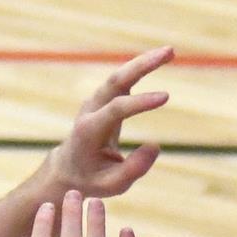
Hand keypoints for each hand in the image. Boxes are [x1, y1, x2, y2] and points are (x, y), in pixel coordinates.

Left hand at [45, 48, 169, 197]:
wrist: (67, 169)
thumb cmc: (90, 179)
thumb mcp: (111, 185)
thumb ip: (133, 169)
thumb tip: (155, 146)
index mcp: (89, 131)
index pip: (116, 109)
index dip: (140, 102)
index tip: (166, 96)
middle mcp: (91, 110)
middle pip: (115, 81)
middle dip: (141, 66)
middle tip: (168, 52)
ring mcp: (96, 102)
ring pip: (119, 76)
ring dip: (143, 62)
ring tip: (170, 51)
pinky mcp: (105, 99)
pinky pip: (122, 79)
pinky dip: (140, 67)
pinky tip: (159, 58)